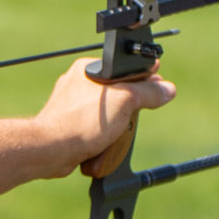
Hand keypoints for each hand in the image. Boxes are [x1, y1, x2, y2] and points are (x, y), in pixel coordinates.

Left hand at [35, 57, 175, 178]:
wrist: (51, 150)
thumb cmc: (81, 121)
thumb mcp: (125, 101)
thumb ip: (148, 93)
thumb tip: (167, 89)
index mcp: (89, 69)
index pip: (125, 69)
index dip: (144, 79)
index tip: (158, 85)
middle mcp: (79, 84)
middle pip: (119, 93)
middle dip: (129, 108)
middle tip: (131, 116)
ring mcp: (73, 106)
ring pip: (108, 113)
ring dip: (116, 127)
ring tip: (114, 134)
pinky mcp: (70, 125)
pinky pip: (96, 129)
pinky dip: (102, 138)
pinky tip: (101, 144)